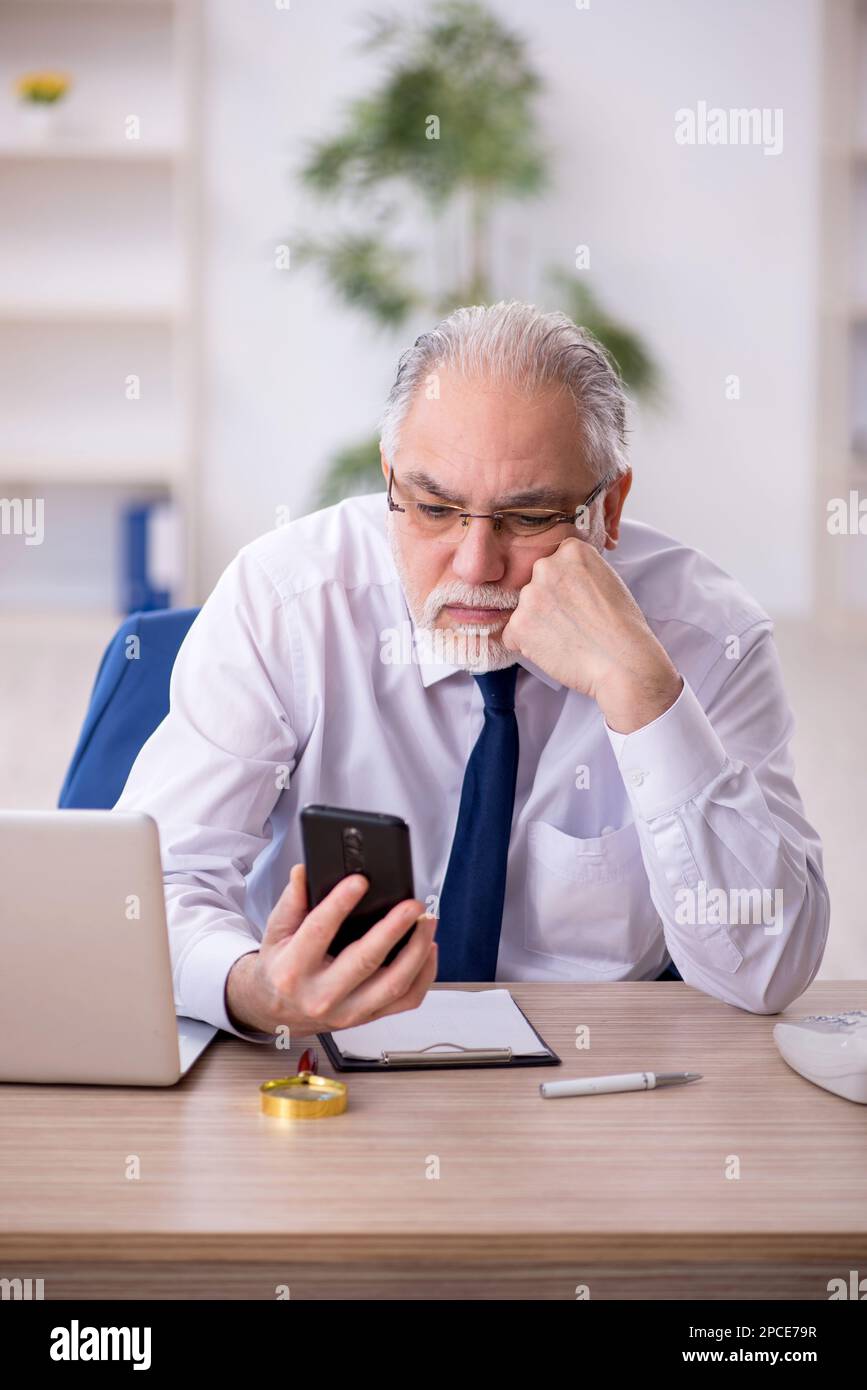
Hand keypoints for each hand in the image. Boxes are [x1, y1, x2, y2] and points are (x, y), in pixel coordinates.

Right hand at [225, 865, 436, 1036]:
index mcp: (293, 970)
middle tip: (412, 905)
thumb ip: (291, 902)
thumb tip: (303, 872)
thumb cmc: (279, 970)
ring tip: (427, 922)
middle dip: (393, 929)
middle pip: (365, 961)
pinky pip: (406, 1000)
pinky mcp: (368, 1017)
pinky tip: (428, 949)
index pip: (318, 932)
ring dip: (417, 950)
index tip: (360, 882)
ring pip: (393, 984)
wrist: (278, 1013)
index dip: (339, 904)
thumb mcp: (275, 933)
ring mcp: (348, 1011)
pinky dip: (424, 975)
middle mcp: (321, 995)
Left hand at [501, 537, 682, 733]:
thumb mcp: (606, 579)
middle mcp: (546, 566)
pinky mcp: (519, 625)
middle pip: (536, 585)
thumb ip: (578, 572)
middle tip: (572, 622)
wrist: (624, 661)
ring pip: (524, 610)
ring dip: (537, 624)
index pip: (554, 563)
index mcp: (571, 550)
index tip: (578, 600)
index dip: (565, 586)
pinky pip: (513, 635)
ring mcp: (530, 596)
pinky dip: (527, 646)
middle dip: (548, 603)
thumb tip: (561, 580)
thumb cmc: (622, 626)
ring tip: (566, 638)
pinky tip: (554, 650)